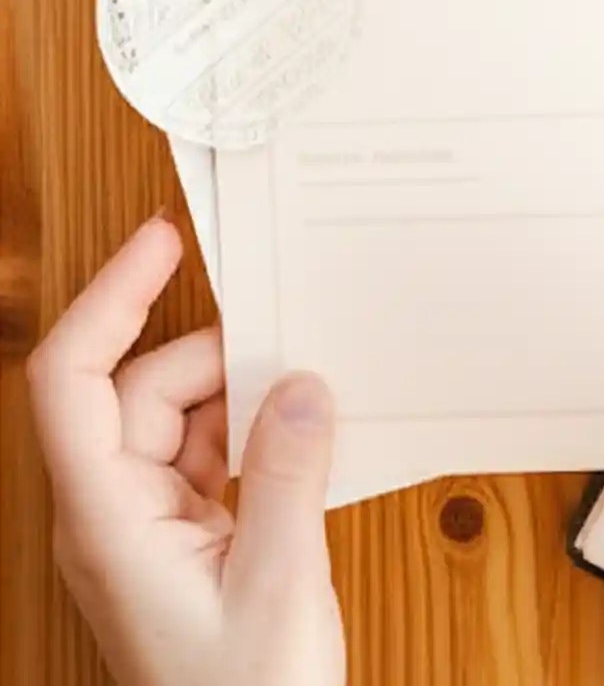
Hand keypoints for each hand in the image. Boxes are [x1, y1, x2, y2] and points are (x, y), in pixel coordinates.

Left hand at [25, 217, 345, 685]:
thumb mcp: (280, 580)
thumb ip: (289, 474)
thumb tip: (303, 385)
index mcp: (107, 522)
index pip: (72, 381)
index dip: (109, 300)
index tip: (160, 243)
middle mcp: (112, 514)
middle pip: (141, 392)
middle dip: (215, 358)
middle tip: (294, 340)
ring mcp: (146, 525)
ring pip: (179, 421)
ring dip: (242, 398)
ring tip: (310, 396)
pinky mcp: (183, 535)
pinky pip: (208, 456)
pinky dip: (253, 436)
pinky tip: (302, 439)